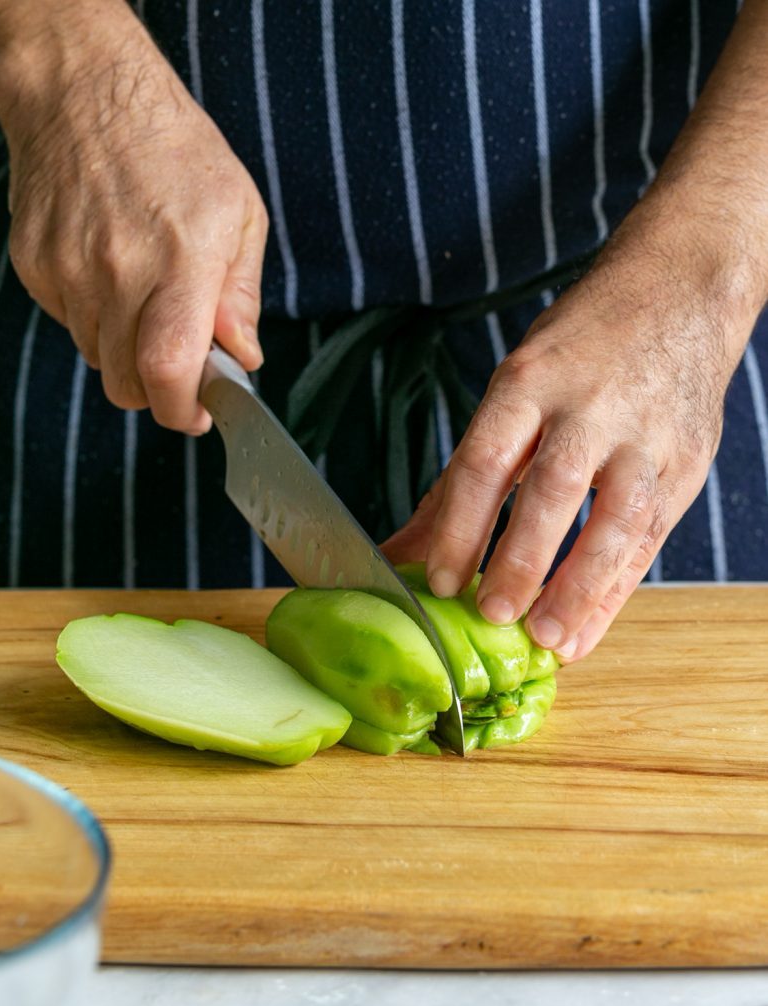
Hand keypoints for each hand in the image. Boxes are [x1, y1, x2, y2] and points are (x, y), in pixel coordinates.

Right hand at [0, 2, 266, 432]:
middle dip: (157, 392)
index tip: (198, 414)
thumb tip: (243, 357)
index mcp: (181, 259)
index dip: (182, 410)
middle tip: (180, 367)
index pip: (169, 369)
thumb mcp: (240, 212)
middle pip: (127, 384)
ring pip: (98, 358)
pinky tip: (110, 271)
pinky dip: (95, 317)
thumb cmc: (177, 150)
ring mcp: (68, 270)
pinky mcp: (35, 265)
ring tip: (146, 296)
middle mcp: (118, 271)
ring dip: (127, 350)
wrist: (86, 93)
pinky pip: (69, 323)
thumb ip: (241, 295)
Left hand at [383, 204, 759, 661]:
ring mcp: (643, 436)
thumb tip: (398, 554)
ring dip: (576, 586)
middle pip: (551, 489)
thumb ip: (460, 479)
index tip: (441, 581)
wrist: (678, 292)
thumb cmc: (578, 350)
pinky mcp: (683, 465)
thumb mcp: (512, 389)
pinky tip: (582, 633)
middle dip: (520, 558)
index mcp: (528, 381)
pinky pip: (647, 540)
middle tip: (491, 613)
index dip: (460, 526)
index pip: (485, 461)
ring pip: (613, 519)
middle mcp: (588, 407)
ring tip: (543, 638)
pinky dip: (613, 593)